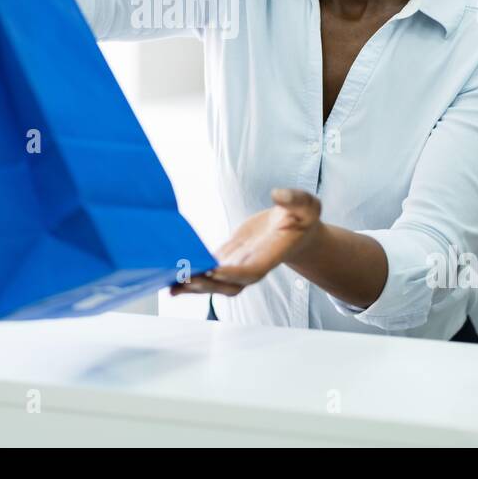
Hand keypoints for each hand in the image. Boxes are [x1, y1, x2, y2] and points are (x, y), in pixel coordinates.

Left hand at [171, 188, 322, 296]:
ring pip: (215, 283)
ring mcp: (239, 264)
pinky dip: (192, 276)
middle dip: (207, 284)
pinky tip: (171, 278)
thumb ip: (294, 199)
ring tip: (170, 284)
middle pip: (228, 285)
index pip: (250, 271)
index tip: (213, 269)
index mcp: (270, 256)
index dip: (232, 272)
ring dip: (194, 286)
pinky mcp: (229, 258)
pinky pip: (209, 271)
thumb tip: (277, 193)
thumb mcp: (306, 205)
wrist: (296, 229)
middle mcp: (252, 266)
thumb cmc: (302, 218)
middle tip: (184, 277)